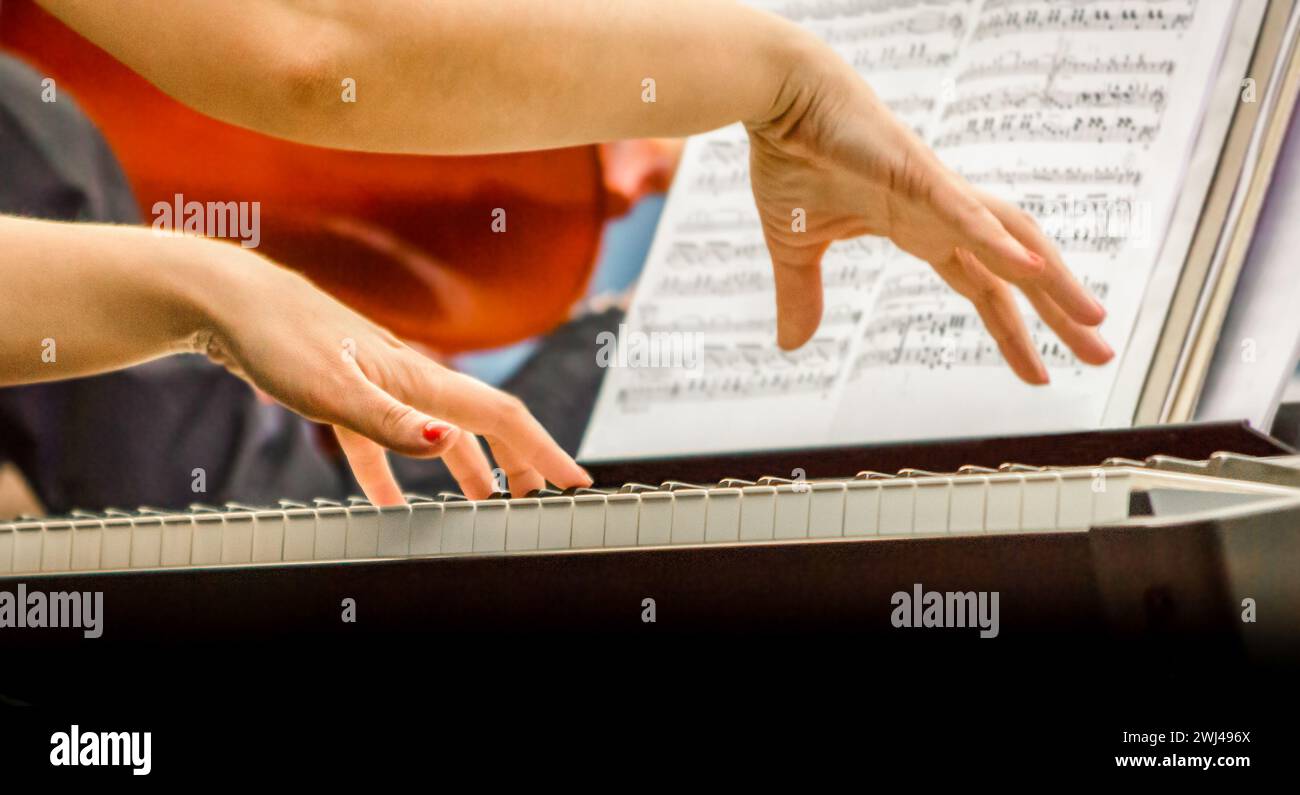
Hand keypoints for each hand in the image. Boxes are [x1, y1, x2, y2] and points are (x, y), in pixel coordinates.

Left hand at [195, 249, 590, 504]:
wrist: (225, 299)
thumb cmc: (276, 336)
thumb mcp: (332, 389)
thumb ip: (390, 423)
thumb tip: (445, 446)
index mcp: (418, 378)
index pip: (500, 417)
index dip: (543, 450)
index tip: (575, 481)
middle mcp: (408, 378)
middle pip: (482, 423)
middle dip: (518, 460)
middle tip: (540, 498)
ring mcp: (378, 383)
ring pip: (438, 431)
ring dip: (468, 465)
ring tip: (484, 501)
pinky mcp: (344, 392)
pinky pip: (382, 440)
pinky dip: (395, 472)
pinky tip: (391, 501)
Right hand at [745, 43, 1113, 384]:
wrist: (780, 99)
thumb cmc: (794, 156)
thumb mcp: (795, 249)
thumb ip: (802, 296)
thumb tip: (791, 344)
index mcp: (920, 230)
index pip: (982, 288)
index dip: (1011, 331)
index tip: (1037, 374)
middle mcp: (943, 214)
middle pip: (1016, 271)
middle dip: (1060, 314)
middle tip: (1100, 355)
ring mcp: (938, 193)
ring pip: (1014, 239)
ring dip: (1056, 281)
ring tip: (1091, 319)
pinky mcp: (919, 175)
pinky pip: (967, 214)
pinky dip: (1000, 243)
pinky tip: (1032, 270)